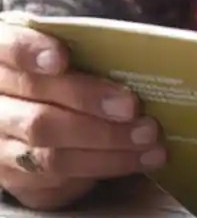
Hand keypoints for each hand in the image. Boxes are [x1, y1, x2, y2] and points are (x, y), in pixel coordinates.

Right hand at [0, 20, 165, 209]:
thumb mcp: (65, 49)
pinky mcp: (16, 179)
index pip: (9, 51)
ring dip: (106, 147)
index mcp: (3, 61)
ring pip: (49, 155)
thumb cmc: (62, 71)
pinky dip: (99, 170)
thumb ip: (86, 49)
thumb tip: (138, 53)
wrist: (30, 109)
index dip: (31, 55)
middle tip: (133, 108)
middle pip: (38, 114)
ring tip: (148, 141)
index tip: (60, 59)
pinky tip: (134, 162)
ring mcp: (1, 147)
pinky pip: (55, 183)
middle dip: (90, 109)